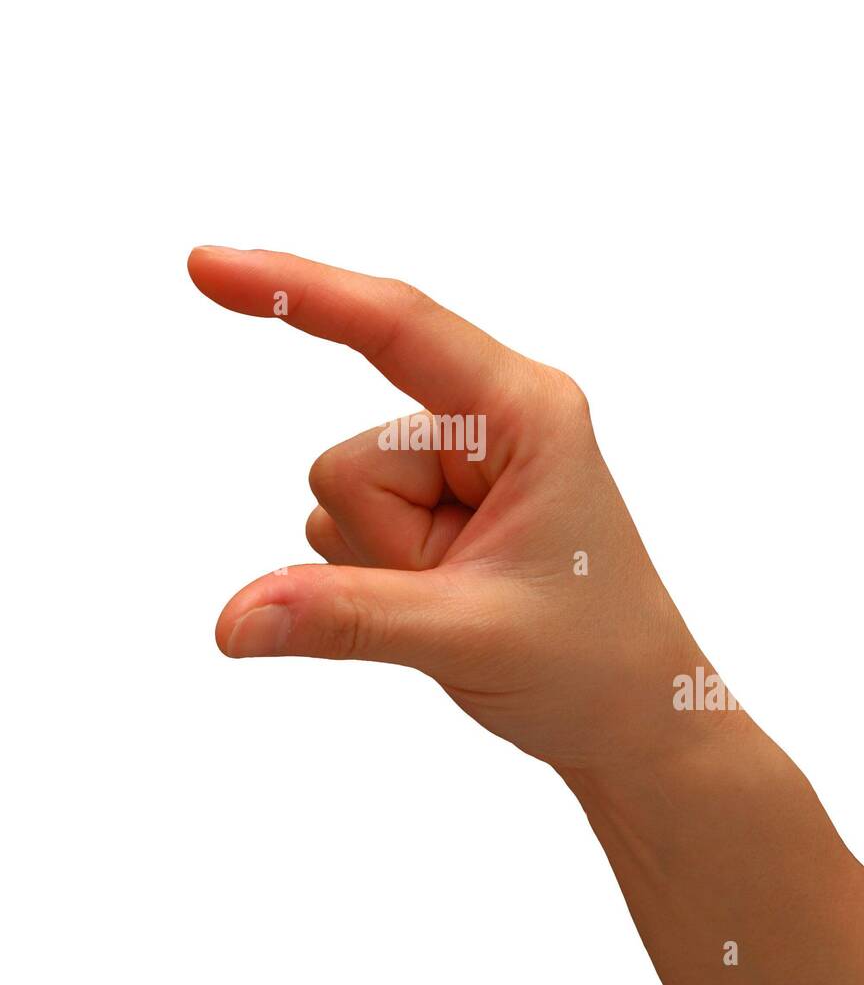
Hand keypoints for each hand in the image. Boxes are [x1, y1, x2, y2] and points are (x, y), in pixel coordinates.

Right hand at [188, 246, 742, 772]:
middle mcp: (488, 416)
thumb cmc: (590, 662)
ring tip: (465, 597)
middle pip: (351, 456)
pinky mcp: (429, 500)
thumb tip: (232, 619)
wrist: (629, 717)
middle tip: (463, 593)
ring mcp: (455, 459)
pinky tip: (443, 596)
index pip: (396, 328)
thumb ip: (345, 618)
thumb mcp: (468, 636)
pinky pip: (343, 525)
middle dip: (384, 544)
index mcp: (525, 412)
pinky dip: (373, 574)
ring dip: (381, 565)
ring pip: (341, 495)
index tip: (207, 267)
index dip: (296, 291)